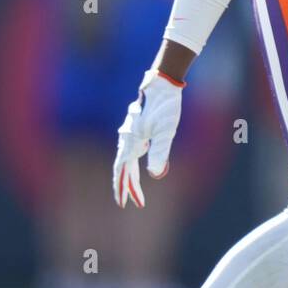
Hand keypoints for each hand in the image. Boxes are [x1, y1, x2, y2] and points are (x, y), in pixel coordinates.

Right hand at [113, 69, 183, 208]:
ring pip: (128, 159)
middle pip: (125, 167)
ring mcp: (131, 132)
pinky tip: (140, 162)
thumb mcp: (166, 131)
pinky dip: (135, 162)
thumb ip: (160, 151)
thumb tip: (156, 174)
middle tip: (136, 203)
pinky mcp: (138, 128)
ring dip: (131, 175)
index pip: (122, 170)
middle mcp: (127, 138)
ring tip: (136, 190)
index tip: (123, 203)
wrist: (162, 83)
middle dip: (129, 186)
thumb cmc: (165, 107)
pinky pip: (133, 149)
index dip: (121, 187)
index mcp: (130, 141)